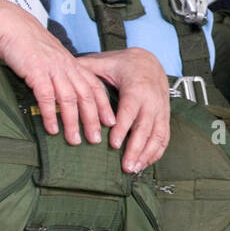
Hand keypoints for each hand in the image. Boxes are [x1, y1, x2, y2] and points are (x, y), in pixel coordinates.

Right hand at [0, 3, 114, 146]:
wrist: (11, 24)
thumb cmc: (28, 42)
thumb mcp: (51, 57)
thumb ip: (59, 73)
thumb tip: (61, 94)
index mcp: (72, 64)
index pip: (94, 86)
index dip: (104, 105)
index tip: (111, 122)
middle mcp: (66, 67)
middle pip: (86, 96)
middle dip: (92, 120)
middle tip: (96, 140)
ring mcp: (52, 69)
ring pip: (69, 99)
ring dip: (73, 122)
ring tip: (75, 140)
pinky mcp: (36, 72)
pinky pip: (46, 96)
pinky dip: (50, 114)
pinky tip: (52, 129)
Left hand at [75, 48, 169, 172]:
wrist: (150, 61)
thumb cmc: (124, 64)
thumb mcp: (105, 62)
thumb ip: (86, 69)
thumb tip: (64, 70)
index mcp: (136, 88)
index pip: (129, 111)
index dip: (123, 128)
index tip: (114, 144)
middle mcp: (151, 101)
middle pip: (145, 128)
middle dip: (136, 148)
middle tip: (125, 167)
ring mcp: (161, 110)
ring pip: (157, 135)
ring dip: (146, 154)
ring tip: (133, 169)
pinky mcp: (165, 117)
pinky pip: (164, 137)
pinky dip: (156, 152)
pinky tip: (144, 164)